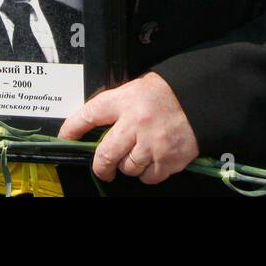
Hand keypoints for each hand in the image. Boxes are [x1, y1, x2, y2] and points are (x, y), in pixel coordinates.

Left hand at [58, 72, 198, 184]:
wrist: (199, 99)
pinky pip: (148, 176)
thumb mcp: (136, 89)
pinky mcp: (167, 159)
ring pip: (127, 168)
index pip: (89, 114)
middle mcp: (136, 123)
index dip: (72, 129)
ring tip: (139, 153)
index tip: (65, 138)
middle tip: (103, 168)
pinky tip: (153, 159)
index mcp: (125, 101)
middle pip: (105, 156)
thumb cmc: (165, 94)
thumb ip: (116, 106)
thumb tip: (95, 126)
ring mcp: (152, 143)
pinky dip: (148, 173)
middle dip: (101, 166)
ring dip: (129, 166)